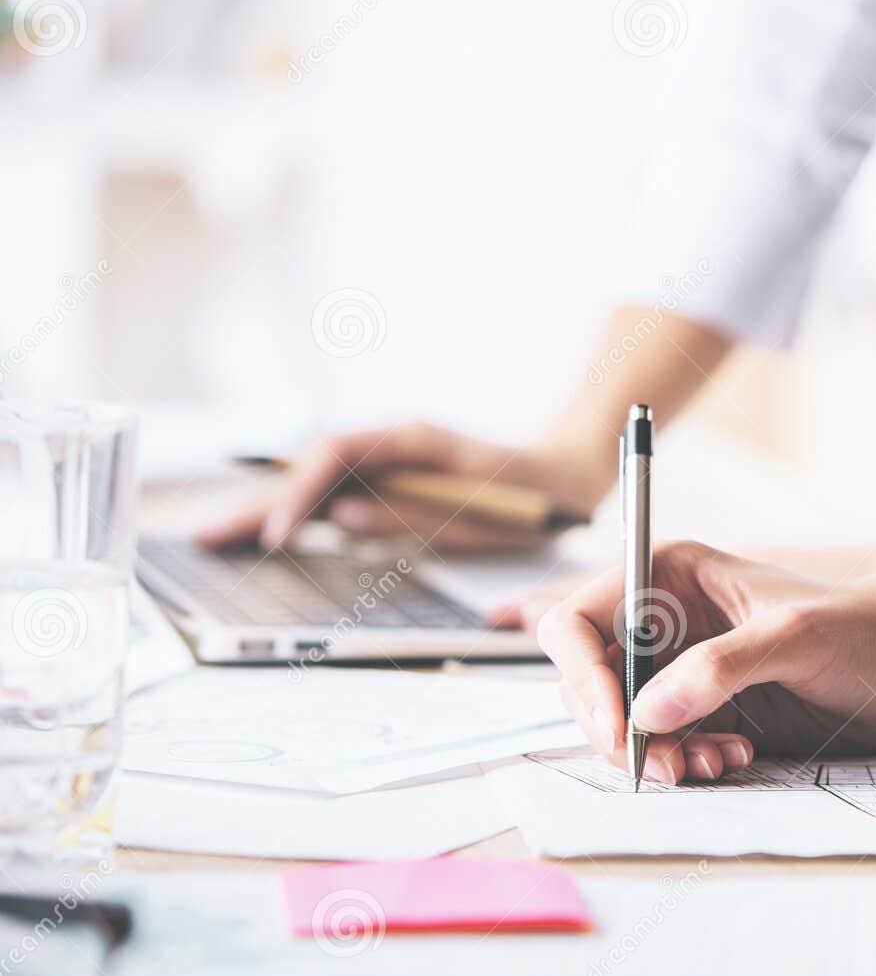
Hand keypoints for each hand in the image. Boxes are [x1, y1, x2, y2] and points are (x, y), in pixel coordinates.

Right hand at [198, 421, 611, 551]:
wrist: (567, 478)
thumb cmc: (533, 493)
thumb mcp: (480, 512)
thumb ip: (409, 513)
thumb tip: (339, 516)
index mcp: (412, 437)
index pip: (334, 454)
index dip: (297, 493)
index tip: (275, 533)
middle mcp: (393, 443)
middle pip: (310, 467)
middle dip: (258, 502)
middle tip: (207, 536)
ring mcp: (391, 462)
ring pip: (315, 482)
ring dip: (268, 509)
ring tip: (217, 537)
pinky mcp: (393, 483)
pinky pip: (335, 495)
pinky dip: (299, 515)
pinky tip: (268, 535)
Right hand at [535, 540, 875, 784]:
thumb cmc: (867, 624)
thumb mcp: (795, 636)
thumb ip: (720, 669)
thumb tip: (648, 716)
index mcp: (668, 579)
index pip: (578, 625)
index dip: (584, 678)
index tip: (620, 728)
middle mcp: (667, 624)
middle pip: (591, 683)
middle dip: (618, 729)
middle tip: (666, 766)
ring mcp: (686, 670)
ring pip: (626, 723)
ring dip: (656, 754)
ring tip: (714, 764)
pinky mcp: (711, 711)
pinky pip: (667, 747)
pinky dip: (686, 763)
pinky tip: (734, 758)